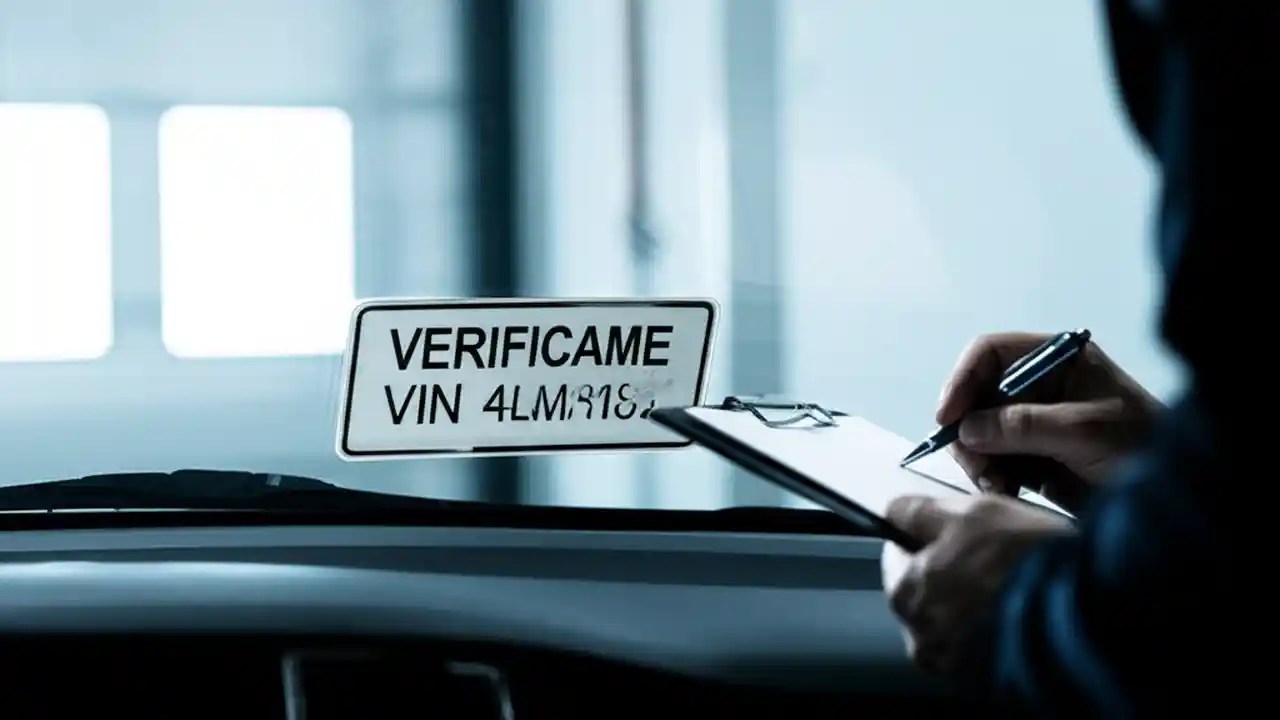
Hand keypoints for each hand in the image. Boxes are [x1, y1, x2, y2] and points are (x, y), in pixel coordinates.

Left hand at [881, 493, 1073, 676]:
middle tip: (989, 556)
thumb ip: (921, 511)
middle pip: (923, 590)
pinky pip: (977, 643)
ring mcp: (954, 663)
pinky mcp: (986, 678)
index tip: (950, 534)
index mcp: (907, 595)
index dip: (924, 537)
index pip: (896, 555)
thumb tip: (896, 511)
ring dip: (970, 600)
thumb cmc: (1029, 564)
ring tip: (1008, 582)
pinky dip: (990, 626)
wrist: (1087, 614)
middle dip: (948, 571)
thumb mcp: (971, 513)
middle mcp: (922, 637)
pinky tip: (1015, 607)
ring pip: (951, 617)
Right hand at [937, 332, 1161, 507]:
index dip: (963, 381)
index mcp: (1057, 360)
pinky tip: (1003, 491)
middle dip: (969, 429)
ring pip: (979, 433)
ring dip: (978, 458)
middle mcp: (1040, 386)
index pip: (991, 354)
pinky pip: (994, 461)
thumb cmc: (1143, 447)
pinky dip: (990, 476)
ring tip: (995, 484)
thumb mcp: (1083, 430)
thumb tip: (968, 429)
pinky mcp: (1035, 458)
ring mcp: (1035, 423)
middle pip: (977, 396)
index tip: (948, 417)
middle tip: (976, 464)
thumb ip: (1023, 425)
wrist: (1176, 499)